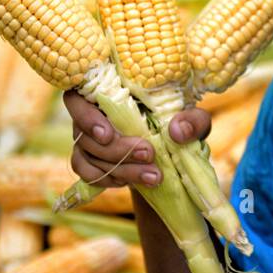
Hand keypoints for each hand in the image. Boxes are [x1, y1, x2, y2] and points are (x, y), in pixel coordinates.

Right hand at [63, 90, 212, 189]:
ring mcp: (87, 138)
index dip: (85, 116)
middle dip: (118, 150)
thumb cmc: (181, 125)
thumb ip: (193, 121)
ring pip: (88, 156)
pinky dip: (108, 179)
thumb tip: (176, 131)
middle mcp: (92, 112)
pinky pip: (87, 173)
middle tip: (149, 154)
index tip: (107, 134)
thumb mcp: (195, 121)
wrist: (174, 152)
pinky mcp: (91, 160)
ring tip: (154, 176)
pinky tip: (131, 181)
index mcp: (110, 91)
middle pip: (84, 134)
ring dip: (120, 169)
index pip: (76, 97)